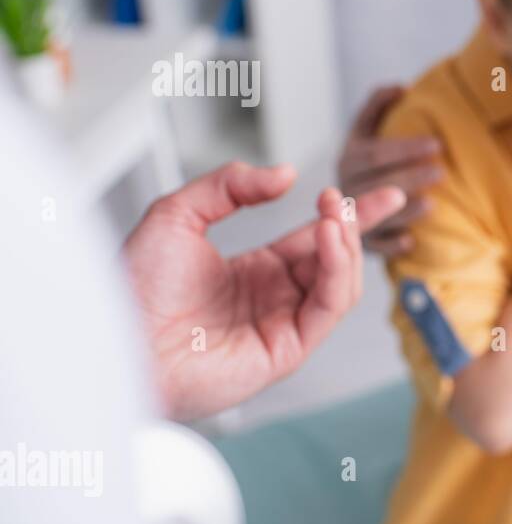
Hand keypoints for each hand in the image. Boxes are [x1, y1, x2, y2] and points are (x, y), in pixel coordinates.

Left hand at [122, 161, 405, 420]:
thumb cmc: (135, 290)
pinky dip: (339, 271)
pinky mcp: (288, 349)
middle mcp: (276, 298)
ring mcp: (284, 324)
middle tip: (345, 199)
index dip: (350, 216)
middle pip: (339, 260)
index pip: (317, 239)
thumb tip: (285, 174)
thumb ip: (230, 185)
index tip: (379, 196)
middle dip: (354, 226)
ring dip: (346, 245)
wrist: (121, 340)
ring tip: (334, 214)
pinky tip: (328, 239)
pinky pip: (329, 308)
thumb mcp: (178, 214)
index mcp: (256, 270)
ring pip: (341, 283)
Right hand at [337, 85, 442, 256]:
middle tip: (442, 172)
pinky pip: (374, 247)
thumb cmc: (369, 159)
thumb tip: (401, 88)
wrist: (347, 201)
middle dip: (410, 177)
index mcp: (350, 158)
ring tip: (433, 205)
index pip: (375, 153)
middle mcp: (346, 187)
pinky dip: (391, 245)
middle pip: (377, 183)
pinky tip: (411, 243)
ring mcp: (350, 216)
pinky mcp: (361, 242)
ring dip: (403, 212)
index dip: (405, 149)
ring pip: (374, 216)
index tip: (437, 144)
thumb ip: (378, 105)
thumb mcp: (367, 129)